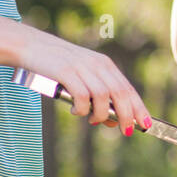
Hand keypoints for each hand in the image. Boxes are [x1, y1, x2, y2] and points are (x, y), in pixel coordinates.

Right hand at [18, 29, 150, 135]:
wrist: (30, 45)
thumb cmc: (56, 66)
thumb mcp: (81, 78)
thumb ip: (96, 98)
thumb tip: (111, 122)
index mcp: (104, 64)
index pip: (127, 88)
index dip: (138, 107)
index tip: (145, 124)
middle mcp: (97, 64)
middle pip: (120, 93)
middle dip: (127, 115)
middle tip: (127, 131)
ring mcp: (82, 67)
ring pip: (104, 96)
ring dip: (101, 114)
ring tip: (93, 121)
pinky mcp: (66, 72)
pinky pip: (82, 96)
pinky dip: (83, 109)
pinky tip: (76, 111)